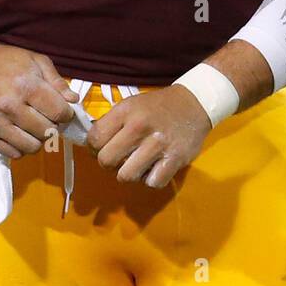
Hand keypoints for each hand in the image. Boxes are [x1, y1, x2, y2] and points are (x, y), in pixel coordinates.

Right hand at [0, 38, 76, 159]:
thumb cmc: (6, 62)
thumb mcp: (36, 61)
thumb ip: (57, 81)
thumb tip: (73, 100)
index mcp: (25, 85)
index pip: (59, 113)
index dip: (66, 114)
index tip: (63, 111)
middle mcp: (9, 106)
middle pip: (47, 132)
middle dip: (53, 126)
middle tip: (46, 117)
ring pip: (32, 147)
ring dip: (38, 139)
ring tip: (33, 125)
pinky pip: (14, 154)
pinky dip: (21, 146)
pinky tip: (20, 132)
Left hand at [86, 85, 211, 187]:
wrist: (194, 103)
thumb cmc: (157, 106)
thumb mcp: (131, 105)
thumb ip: (111, 123)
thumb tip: (91, 145)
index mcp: (126, 111)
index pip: (94, 138)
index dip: (93, 148)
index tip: (100, 149)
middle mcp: (140, 127)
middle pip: (106, 160)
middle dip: (108, 164)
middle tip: (118, 159)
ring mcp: (158, 144)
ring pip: (126, 175)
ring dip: (129, 174)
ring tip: (136, 165)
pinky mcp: (175, 159)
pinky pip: (152, 182)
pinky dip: (150, 180)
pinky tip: (153, 168)